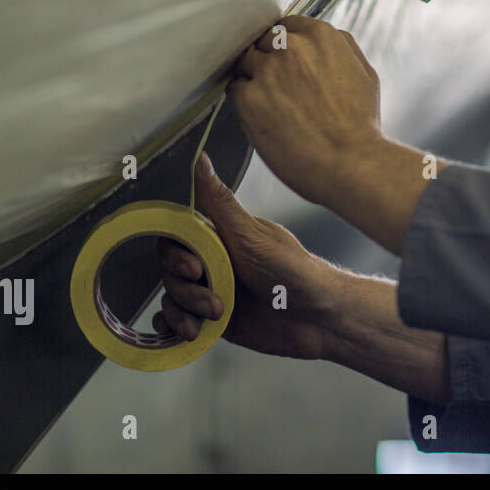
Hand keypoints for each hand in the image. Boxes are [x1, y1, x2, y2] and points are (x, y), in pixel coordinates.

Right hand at [152, 154, 341, 358]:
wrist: (318, 319)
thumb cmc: (293, 271)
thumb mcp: (251, 235)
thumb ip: (220, 202)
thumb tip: (201, 158)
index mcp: (221, 238)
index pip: (177, 239)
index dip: (176, 255)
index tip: (195, 268)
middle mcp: (214, 263)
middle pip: (171, 272)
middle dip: (185, 289)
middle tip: (215, 300)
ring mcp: (213, 292)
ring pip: (173, 298)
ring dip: (185, 311)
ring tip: (217, 316)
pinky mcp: (215, 322)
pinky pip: (179, 323)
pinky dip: (174, 327)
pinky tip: (184, 332)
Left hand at [228, 15, 381, 207]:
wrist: (351, 162)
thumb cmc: (361, 125)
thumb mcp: (365, 73)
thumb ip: (341, 48)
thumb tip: (323, 40)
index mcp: (321, 36)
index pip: (287, 26)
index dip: (285, 46)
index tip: (286, 61)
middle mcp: (291, 47)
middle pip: (263, 42)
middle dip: (269, 61)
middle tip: (279, 87)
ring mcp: (267, 71)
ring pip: (245, 62)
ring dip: (254, 79)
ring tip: (272, 104)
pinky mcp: (248, 98)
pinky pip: (235, 89)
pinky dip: (245, 101)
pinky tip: (264, 117)